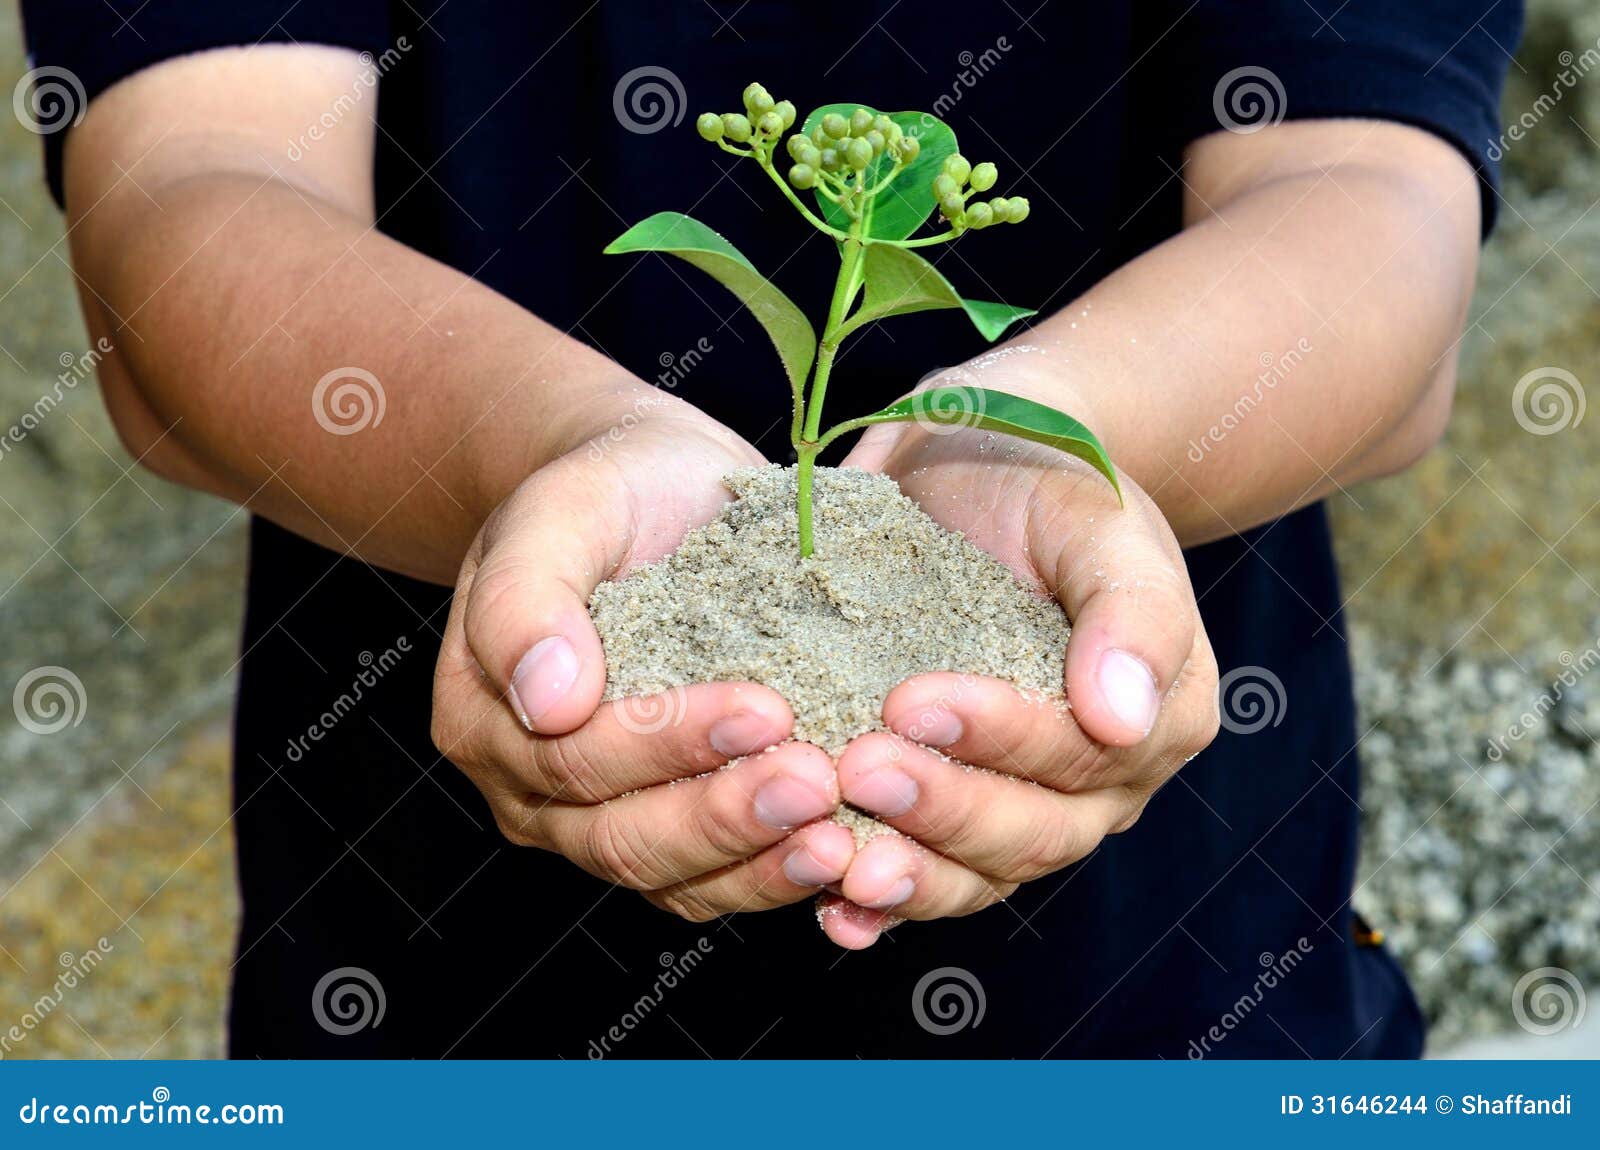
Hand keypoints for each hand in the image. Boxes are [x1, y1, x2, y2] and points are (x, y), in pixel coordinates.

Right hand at [432, 391, 855, 919]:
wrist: (659, 493)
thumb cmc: (609, 491)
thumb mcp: (562, 509)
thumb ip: (528, 596)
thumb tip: (545, 701)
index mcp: (488, 718)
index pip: (575, 759)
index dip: (667, 745)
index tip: (763, 709)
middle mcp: (536, 789)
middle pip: (625, 838)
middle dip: (725, 816)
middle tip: (818, 781)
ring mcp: (605, 820)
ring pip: (676, 878)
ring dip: (761, 864)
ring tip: (840, 840)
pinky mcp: (677, 828)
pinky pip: (719, 880)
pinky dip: (779, 875)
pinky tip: (847, 855)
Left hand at [821, 383, 1220, 946]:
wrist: (982, 465)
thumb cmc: (1047, 477)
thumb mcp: (1095, 516)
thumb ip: (1130, 611)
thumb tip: (1125, 719)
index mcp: (1155, 714)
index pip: (1081, 753)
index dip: (999, 737)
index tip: (910, 700)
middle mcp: (1102, 782)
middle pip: (1031, 832)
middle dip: (941, 806)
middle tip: (856, 767)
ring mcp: (1027, 807)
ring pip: (979, 872)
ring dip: (908, 874)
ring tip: (834, 858)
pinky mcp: (954, 812)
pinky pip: (930, 876)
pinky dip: (881, 903)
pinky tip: (832, 912)